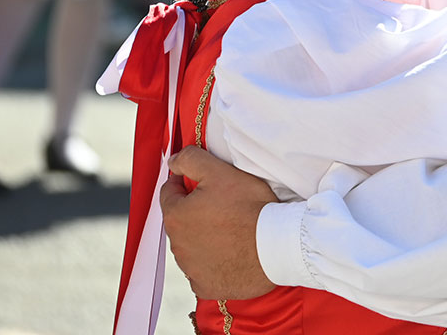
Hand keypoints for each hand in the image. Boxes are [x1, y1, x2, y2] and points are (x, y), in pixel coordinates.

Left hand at [160, 146, 278, 299]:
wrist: (276, 246)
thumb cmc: (249, 208)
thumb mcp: (220, 172)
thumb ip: (191, 160)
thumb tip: (173, 161)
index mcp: (176, 216)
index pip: (169, 192)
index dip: (185, 183)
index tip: (204, 182)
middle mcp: (177, 245)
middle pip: (180, 221)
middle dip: (195, 211)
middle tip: (223, 205)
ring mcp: (190, 268)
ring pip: (191, 246)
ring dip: (203, 237)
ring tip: (231, 229)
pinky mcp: (205, 286)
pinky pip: (202, 270)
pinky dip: (213, 261)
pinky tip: (231, 253)